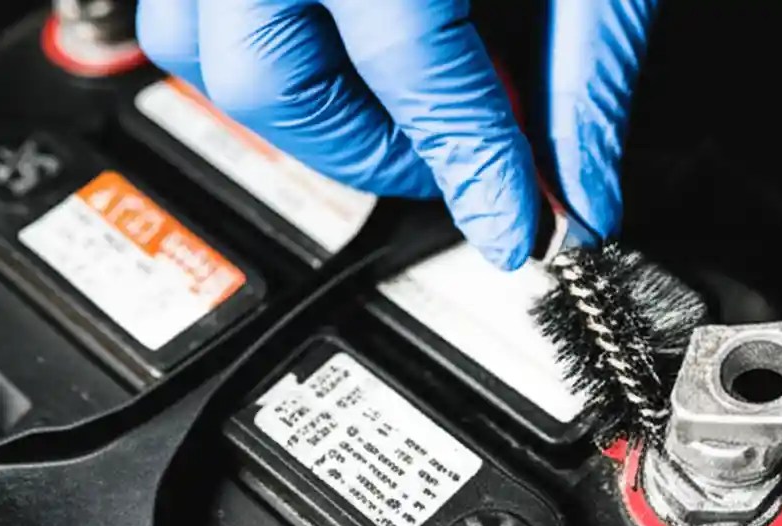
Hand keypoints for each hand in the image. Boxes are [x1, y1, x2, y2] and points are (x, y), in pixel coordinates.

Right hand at [134, 0, 653, 268]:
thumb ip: (586, 69)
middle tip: (454, 159)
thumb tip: (585, 192)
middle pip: (267, 82)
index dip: (478, 173)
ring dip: (298, 103)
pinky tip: (345, 45)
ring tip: (397, 103)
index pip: (418, 78)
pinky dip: (256, 43)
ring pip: (195, 41)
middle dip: (369, 150)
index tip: (517, 228)